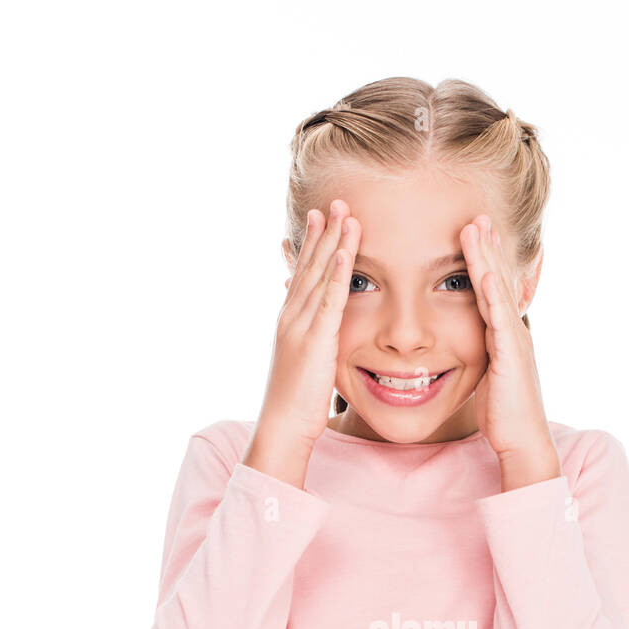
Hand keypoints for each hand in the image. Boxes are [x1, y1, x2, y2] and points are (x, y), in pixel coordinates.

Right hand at [249, 200, 360, 467]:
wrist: (282, 426)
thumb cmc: (295, 404)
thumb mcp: (303, 365)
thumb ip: (312, 344)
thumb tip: (319, 336)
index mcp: (289, 321)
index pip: (302, 275)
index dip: (312, 245)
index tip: (321, 218)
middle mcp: (291, 317)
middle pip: (309, 266)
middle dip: (323, 233)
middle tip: (334, 202)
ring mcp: (301, 326)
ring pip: (320, 276)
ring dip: (334, 243)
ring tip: (345, 213)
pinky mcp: (315, 341)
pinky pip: (329, 301)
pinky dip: (339, 275)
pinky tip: (347, 252)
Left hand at [460, 215, 560, 486]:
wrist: (521, 440)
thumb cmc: (502, 414)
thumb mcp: (487, 376)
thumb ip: (480, 355)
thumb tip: (467, 347)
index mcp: (505, 335)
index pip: (491, 290)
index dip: (483, 260)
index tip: (473, 233)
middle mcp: (513, 331)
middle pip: (496, 280)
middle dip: (487, 247)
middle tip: (476, 215)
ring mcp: (513, 340)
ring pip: (497, 291)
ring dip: (486, 258)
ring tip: (476, 228)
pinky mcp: (508, 355)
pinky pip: (498, 318)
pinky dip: (490, 293)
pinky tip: (480, 271)